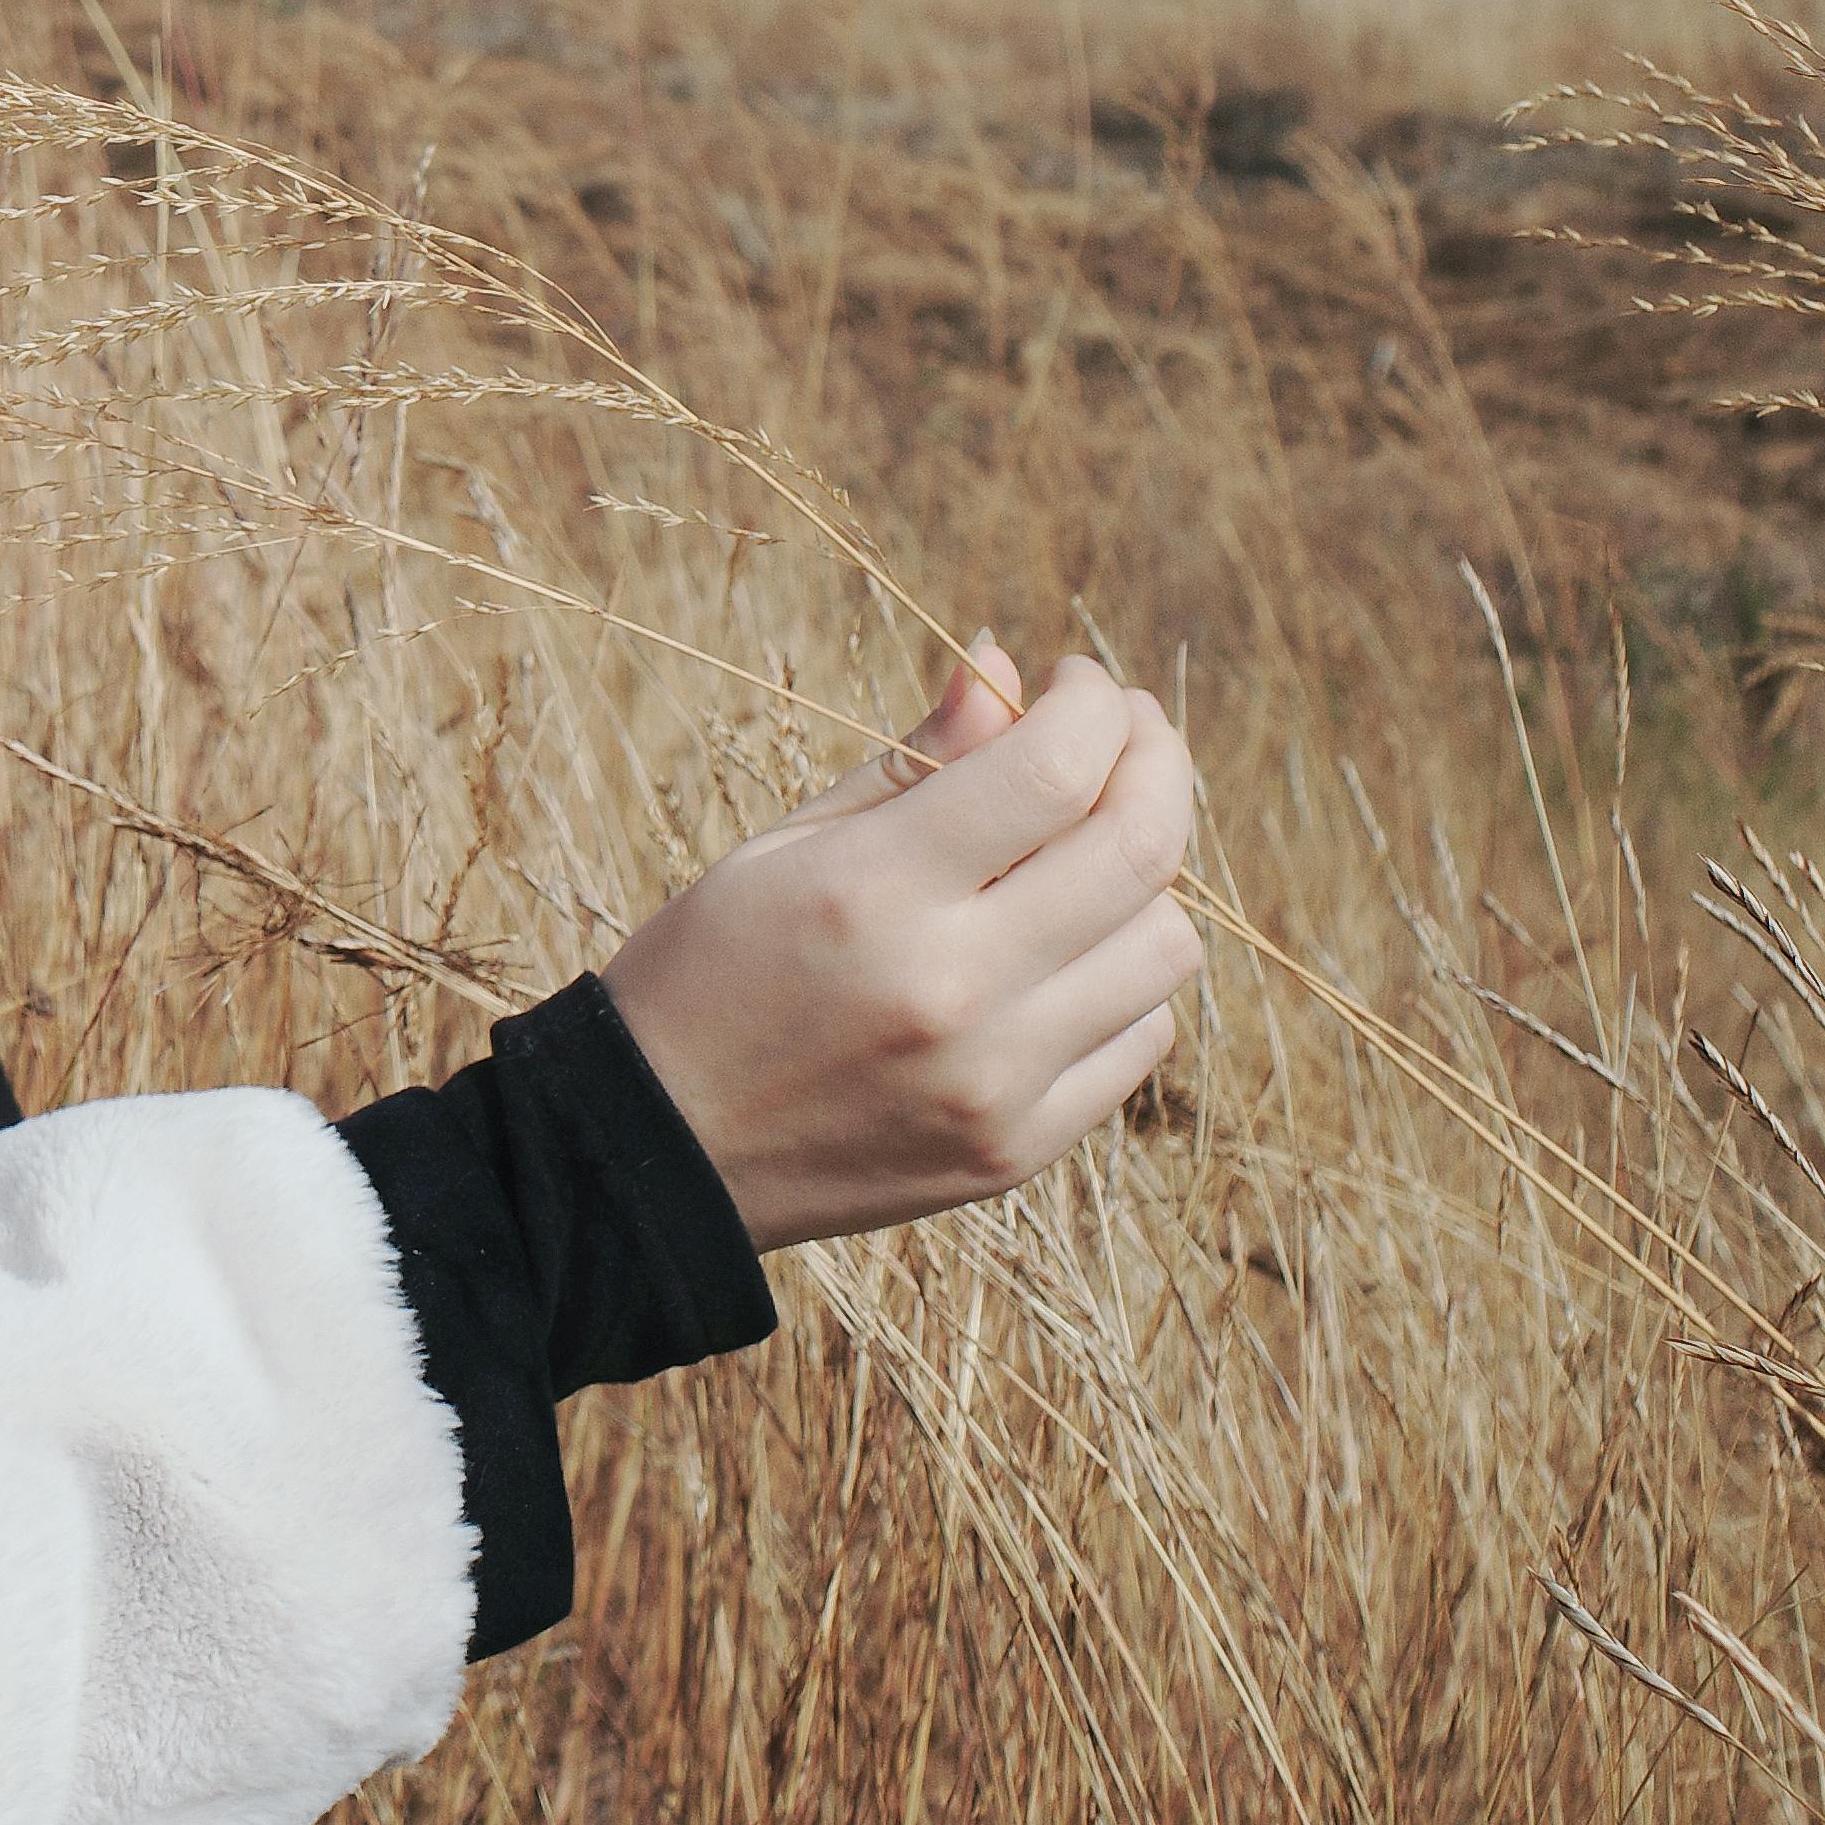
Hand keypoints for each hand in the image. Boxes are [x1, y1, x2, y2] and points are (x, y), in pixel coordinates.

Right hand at [597, 639, 1202, 1253]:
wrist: (658, 1152)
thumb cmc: (708, 973)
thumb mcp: (785, 846)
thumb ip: (914, 761)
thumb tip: (1010, 672)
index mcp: (873, 890)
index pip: (1056, 768)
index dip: (1092, 705)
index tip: (1074, 685)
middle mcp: (949, 986)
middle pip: (1140, 848)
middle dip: (1155, 762)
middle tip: (1125, 736)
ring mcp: (995, 1079)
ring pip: (1166, 946)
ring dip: (1147, 878)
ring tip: (1087, 854)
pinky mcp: (1018, 1149)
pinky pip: (1141, 1037)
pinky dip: (1126, 977)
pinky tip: (1069, 952)